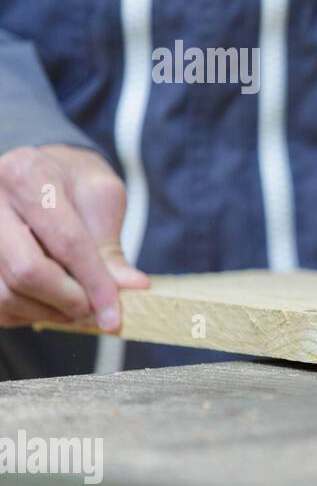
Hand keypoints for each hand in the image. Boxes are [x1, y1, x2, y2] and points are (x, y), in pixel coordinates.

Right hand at [0, 144, 148, 331]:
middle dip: (68, 301)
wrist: (42, 170)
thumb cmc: (74, 184)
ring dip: (48, 312)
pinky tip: (50, 305)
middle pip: (27, 271)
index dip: (95, 283)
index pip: (66, 241)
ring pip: (5, 294)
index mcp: (28, 175)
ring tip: (77, 308)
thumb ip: (111, 246)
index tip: (115, 315)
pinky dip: (27, 314)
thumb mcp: (102, 199)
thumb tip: (133, 288)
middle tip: (95, 311)